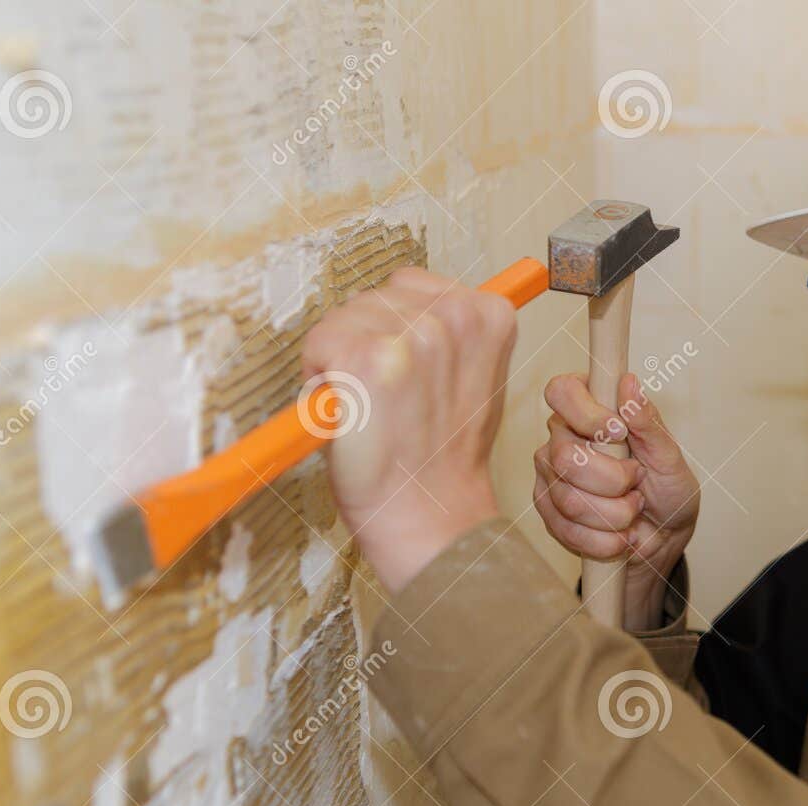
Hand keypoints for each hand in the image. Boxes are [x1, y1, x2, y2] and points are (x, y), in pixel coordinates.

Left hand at [301, 266, 515, 591]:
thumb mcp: (477, 382)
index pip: (415, 287)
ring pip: (345, 318)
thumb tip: (416, 307)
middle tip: (388, 399)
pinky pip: (319, 343)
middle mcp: (453, 316)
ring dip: (343, 357)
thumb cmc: (445, 458)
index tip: (409, 373)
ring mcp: (410, 334)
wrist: (429, 515)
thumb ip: (455, 338)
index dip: (401, 332)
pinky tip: (350, 410)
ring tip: (372, 406)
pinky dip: (319, 376)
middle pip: (376, 298)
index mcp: (488, 316)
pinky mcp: (365, 355)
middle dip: (369, 341)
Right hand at [534, 371, 699, 630]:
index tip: (620, 432)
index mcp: (589, 407)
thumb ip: (648, 421)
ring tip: (633, 509)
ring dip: (616, 514)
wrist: (663, 535)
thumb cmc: (667, 487)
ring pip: (568, 499)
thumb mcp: (669, 455)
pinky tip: (621, 534)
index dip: (588, 415)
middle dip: (613, 481)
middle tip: (637, 482)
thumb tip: (628, 383)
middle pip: (564, 456)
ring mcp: (549, 474)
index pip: (562, 392)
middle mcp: (561, 436)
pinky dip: (605, 540)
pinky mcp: (548, 511)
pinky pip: (568, 530)